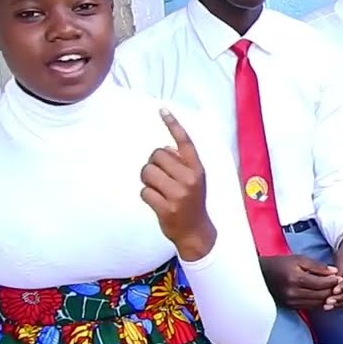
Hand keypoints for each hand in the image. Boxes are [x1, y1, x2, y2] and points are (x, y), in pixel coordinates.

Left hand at [140, 110, 214, 260]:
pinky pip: (144, 192)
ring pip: (147, 172)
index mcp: (197, 169)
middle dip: (152, 164)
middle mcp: (190, 179)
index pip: (185, 142)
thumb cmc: (192, 202)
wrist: (196, 232)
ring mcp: (179, 194)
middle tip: (159, 178)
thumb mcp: (194, 180)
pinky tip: (157, 203)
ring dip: (147, 180)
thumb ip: (182, 164)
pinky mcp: (167, 208)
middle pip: (156, 155)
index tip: (162, 110)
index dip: (173, 125)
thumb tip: (165, 147)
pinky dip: (147, 196)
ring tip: (157, 189)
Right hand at [259, 254, 341, 309]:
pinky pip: (309, 306)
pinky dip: (318, 302)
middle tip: (340, 285)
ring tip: (334, 291)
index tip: (340, 277)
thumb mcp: (299, 259)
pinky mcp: (290, 306)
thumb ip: (317, 266)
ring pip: (316, 303)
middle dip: (332, 290)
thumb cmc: (281, 264)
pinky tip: (323, 296)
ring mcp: (291, 301)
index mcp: (295, 278)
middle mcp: (293, 292)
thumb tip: (334, 272)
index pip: (321, 283)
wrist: (262, 275)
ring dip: (327, 298)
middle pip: (320, 295)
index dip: (333, 281)